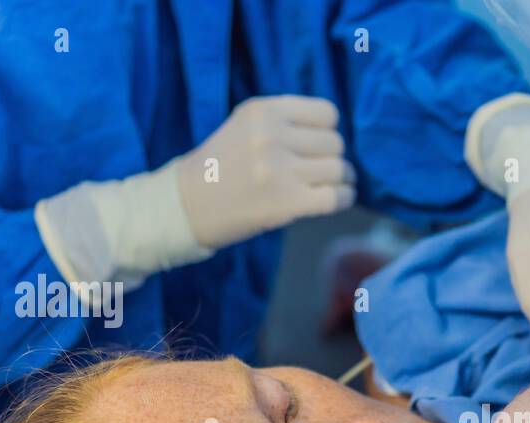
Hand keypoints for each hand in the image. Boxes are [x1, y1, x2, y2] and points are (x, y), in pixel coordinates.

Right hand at [178, 96, 356, 249]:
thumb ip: (283, 122)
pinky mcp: (288, 202)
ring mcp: (281, 170)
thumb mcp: (244, 126)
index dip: (328, 130)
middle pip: (334, 143)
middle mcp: (273, 136)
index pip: (326, 113)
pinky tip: (338, 199)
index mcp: (263, 111)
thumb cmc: (218, 166)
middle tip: (322, 169)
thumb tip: (332, 133)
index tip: (319, 143)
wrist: (186, 205)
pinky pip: (336, 197)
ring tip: (333, 184)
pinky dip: (344, 198)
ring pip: (338, 169)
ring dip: (342, 178)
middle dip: (333, 156)